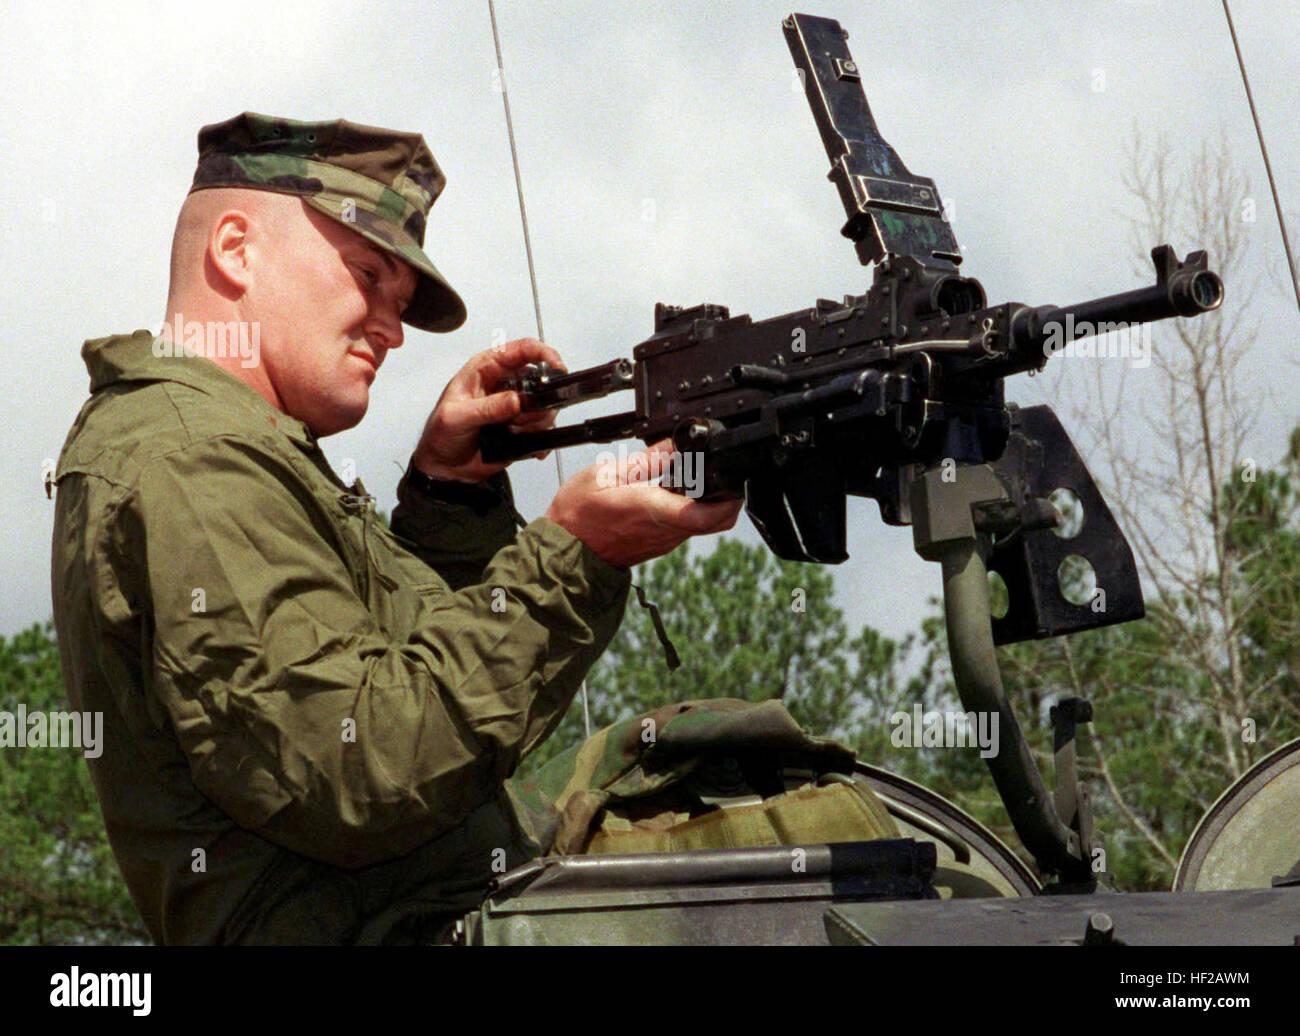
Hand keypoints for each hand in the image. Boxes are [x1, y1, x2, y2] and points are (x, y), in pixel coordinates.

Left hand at [412, 338, 564, 482]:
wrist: (445, 465)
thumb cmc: (441, 435)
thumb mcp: (457, 417)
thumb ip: (486, 408)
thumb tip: (515, 400)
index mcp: (486, 369)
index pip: (521, 349)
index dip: (543, 353)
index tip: (556, 368)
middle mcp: (504, 384)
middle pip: (541, 379)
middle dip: (539, 399)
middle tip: (519, 417)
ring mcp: (515, 406)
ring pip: (545, 406)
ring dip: (535, 421)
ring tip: (512, 431)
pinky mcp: (522, 426)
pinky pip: (543, 429)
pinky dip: (540, 437)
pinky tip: (524, 443)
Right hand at [545, 441, 743, 567]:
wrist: (564, 551)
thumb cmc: (578, 514)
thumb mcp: (606, 474)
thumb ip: (646, 460)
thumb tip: (674, 445)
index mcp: (654, 511)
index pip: (707, 514)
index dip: (729, 498)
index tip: (733, 479)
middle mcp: (665, 532)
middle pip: (716, 521)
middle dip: (726, 498)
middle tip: (718, 473)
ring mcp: (663, 542)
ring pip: (703, 525)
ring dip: (707, 504)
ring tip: (691, 478)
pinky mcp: (658, 546)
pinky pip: (684, 528)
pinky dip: (689, 511)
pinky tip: (672, 494)